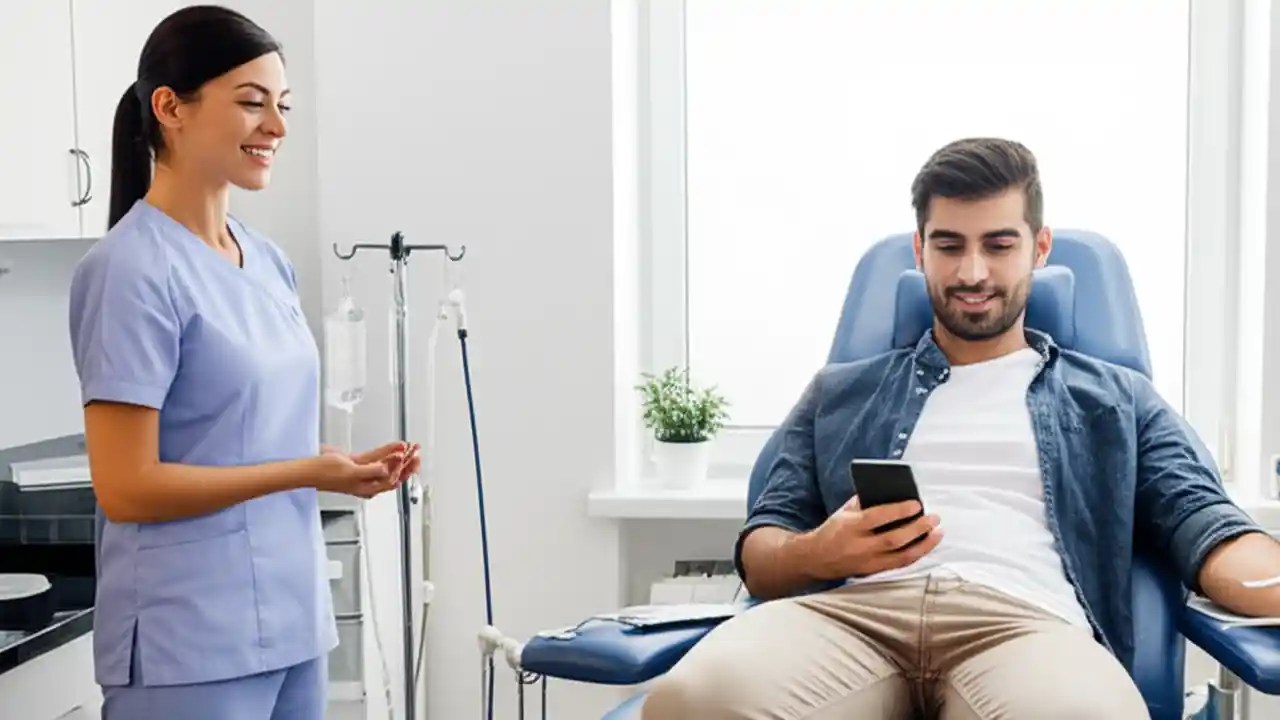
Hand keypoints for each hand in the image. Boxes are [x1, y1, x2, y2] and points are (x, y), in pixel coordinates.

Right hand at [314, 441, 420, 498]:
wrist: (309, 467)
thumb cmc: (325, 474)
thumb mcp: (350, 472)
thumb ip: (371, 471)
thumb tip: (387, 470)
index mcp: (367, 488)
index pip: (392, 480)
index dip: (403, 470)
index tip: (410, 458)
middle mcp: (367, 482)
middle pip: (393, 473)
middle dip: (407, 462)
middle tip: (417, 452)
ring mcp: (362, 471)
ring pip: (386, 463)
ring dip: (398, 455)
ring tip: (410, 447)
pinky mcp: (357, 462)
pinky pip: (376, 457)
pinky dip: (386, 451)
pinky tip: (395, 445)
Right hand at [802, 496, 941, 580]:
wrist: (816, 558)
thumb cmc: (833, 530)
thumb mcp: (844, 512)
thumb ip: (864, 502)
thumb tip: (891, 493)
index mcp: (850, 526)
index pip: (878, 518)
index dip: (898, 511)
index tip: (917, 504)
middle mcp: (860, 546)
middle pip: (894, 540)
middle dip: (917, 529)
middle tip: (933, 519)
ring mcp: (868, 562)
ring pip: (901, 557)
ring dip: (923, 545)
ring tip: (938, 533)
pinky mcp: (873, 572)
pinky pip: (899, 565)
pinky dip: (916, 555)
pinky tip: (926, 545)